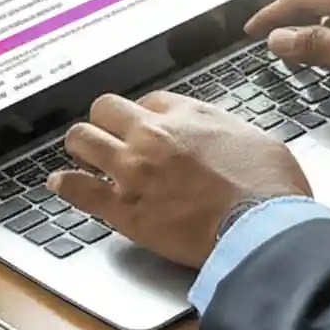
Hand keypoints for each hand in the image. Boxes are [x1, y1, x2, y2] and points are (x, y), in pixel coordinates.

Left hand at [46, 93, 310, 267]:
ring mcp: (132, 170)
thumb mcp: (256, 137)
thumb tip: (218, 136)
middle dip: (105, 121)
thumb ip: (224, 130)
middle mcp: (152, 135)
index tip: (145, 126)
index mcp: (186, 115)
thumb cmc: (269, 189)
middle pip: (105, 110)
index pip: (148, 100)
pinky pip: (77, 188)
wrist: (260, 228)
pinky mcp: (122, 209)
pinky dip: (64, 184)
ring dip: (82, 146)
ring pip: (82, 140)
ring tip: (83, 155)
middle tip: (108, 134)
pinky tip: (60, 183)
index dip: (144, 114)